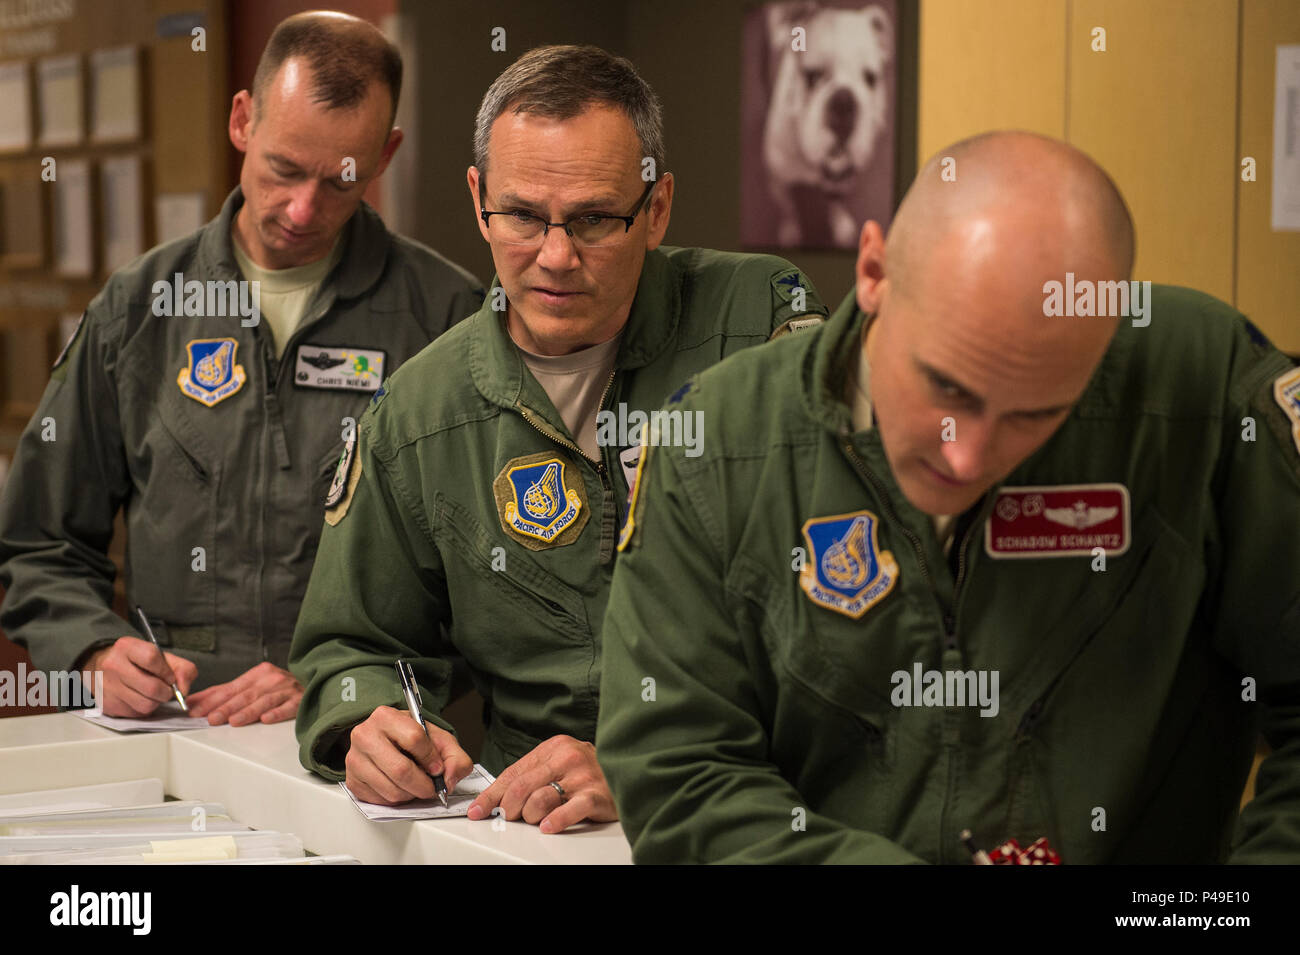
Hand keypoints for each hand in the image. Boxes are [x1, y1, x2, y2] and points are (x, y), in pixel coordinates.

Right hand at [81, 636, 196, 717]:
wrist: (99, 668)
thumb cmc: (135, 662)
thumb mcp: (159, 656)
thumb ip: (181, 668)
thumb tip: (184, 689)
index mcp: (127, 647)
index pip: (152, 658)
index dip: (167, 672)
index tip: (170, 677)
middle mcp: (113, 665)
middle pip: (152, 687)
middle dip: (166, 692)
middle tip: (166, 689)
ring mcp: (108, 687)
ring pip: (145, 705)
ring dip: (155, 702)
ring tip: (152, 693)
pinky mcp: (107, 705)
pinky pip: (135, 713)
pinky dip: (143, 709)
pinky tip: (138, 698)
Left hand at [185, 661, 301, 725]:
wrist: (314, 683)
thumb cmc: (279, 688)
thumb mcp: (252, 685)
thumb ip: (225, 693)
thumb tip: (195, 702)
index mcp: (258, 673)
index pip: (230, 688)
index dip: (211, 699)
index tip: (195, 710)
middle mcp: (271, 679)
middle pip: (245, 695)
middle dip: (226, 707)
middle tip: (211, 718)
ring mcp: (287, 689)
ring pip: (264, 701)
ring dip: (248, 711)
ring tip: (233, 721)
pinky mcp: (300, 700)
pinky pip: (288, 707)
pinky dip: (277, 712)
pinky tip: (266, 718)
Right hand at [343, 705, 473, 805]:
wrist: (387, 740)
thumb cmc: (412, 739)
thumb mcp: (438, 739)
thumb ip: (455, 757)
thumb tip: (450, 779)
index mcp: (386, 717)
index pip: (413, 738)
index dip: (431, 758)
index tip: (438, 768)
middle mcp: (365, 735)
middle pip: (400, 769)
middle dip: (423, 785)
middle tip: (431, 788)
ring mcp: (355, 759)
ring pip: (390, 790)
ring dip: (411, 795)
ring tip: (416, 786)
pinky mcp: (352, 781)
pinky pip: (380, 800)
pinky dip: (396, 800)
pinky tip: (400, 787)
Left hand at [467, 735, 617, 832]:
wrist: (628, 770)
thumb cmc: (589, 772)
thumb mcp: (559, 764)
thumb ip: (533, 775)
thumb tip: (499, 799)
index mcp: (553, 748)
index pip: (513, 772)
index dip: (492, 795)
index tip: (478, 810)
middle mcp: (566, 758)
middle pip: (522, 787)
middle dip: (508, 808)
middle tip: (508, 818)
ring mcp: (582, 776)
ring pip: (540, 799)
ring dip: (531, 816)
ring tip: (536, 820)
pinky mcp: (596, 794)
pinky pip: (569, 810)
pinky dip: (554, 821)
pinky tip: (547, 827)